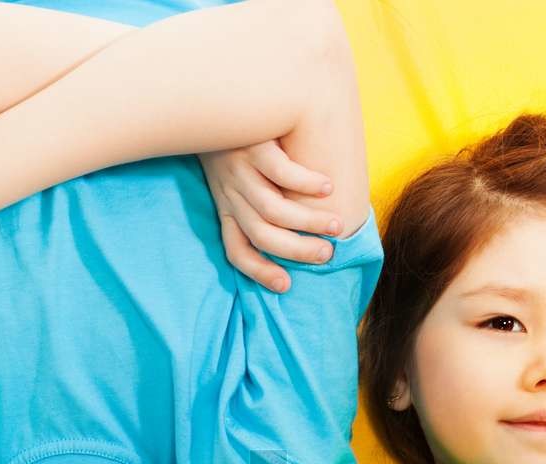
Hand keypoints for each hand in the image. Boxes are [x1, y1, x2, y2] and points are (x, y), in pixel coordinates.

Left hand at [199, 141, 341, 291]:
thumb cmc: (234, 141)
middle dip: (296, 250)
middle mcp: (231, 194)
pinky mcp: (253, 146)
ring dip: (308, 222)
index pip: (236, 250)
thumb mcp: (233, 177)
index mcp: (227, 207)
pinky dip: (305, 183)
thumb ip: (256, 201)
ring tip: (336, 226)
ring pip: (273, 210)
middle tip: (327, 254)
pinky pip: (280, 171)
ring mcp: (240, 171)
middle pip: (262, 235)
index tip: (286, 285)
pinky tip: (327, 187)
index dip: (259, 271)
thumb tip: (298, 227)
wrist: (210, 96)